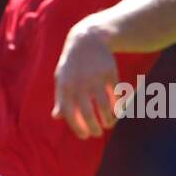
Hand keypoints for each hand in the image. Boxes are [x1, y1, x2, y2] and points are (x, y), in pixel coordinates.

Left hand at [52, 21, 118, 138]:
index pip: (70, 114)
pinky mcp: (109, 73)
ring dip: (108, 119)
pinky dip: (118, 105)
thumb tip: (56, 117)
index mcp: (65, 88)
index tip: (85, 136)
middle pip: (87, 113)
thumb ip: (60, 98)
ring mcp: (95, 78)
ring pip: (103, 106)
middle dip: (94, 128)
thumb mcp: (61, 78)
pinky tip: (118, 111)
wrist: (87, 40)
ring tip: (109, 124)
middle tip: (98, 134)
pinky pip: (115, 95)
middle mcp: (79, 84)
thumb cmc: (72, 64)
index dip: (78, 128)